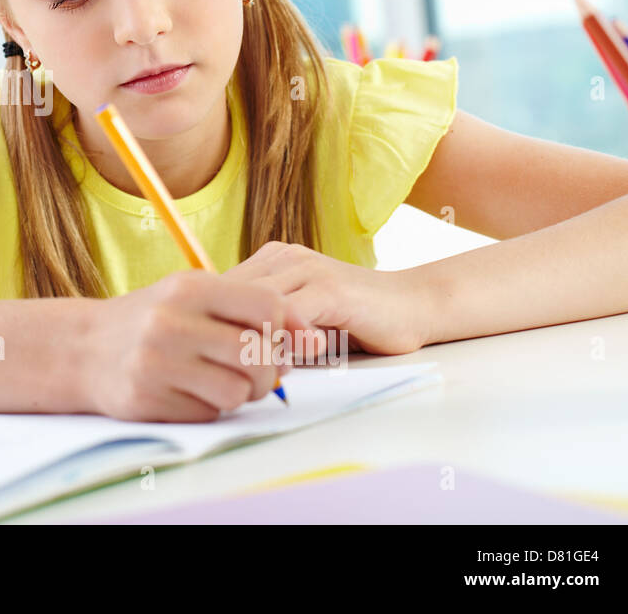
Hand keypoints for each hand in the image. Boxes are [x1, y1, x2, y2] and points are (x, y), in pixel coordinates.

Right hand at [80, 269, 311, 422]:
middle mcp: (171, 322)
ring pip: (239, 390)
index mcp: (188, 287)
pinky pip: (210, 413)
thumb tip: (312, 339)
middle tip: (253, 369)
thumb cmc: (150, 321)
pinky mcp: (148, 399)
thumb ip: (248, 310)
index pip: (268, 305)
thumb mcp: (192, 298)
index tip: (279, 339)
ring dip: (240, 392)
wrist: (82, 349)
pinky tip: (189, 391)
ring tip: (219, 380)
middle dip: (268, 370)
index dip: (286, 327)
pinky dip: (210, 406)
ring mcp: (157, 362)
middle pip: (259, 355)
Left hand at [222, 241, 429, 357]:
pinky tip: (278, 363)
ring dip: (249, 339)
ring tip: (251, 369)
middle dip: (225, 332)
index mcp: (271, 260)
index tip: (213, 354)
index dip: (214, 323)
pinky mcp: (329, 288)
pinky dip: (277, 340)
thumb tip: (225, 353)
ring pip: (254, 303)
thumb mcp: (301, 320)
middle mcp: (284, 257)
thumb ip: (268, 327)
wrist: (413, 306)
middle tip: (226, 367)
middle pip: (230, 295)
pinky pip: (288, 314)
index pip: (220, 289)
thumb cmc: (355, 320)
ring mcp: (307, 269)